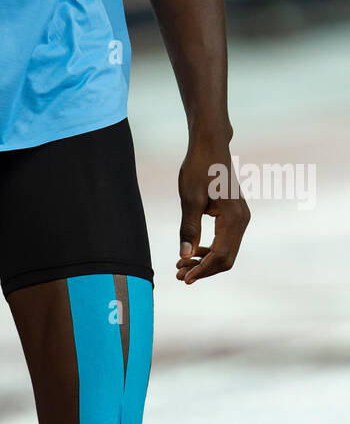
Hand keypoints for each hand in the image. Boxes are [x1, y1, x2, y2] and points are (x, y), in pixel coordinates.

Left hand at [176, 136, 249, 283]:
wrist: (210, 145)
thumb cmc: (198, 167)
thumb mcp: (189, 198)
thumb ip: (188, 228)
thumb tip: (185, 256)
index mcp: (234, 217)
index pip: (220, 255)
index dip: (202, 270)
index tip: (183, 278)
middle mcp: (243, 219)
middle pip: (227, 258)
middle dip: (204, 269)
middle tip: (180, 276)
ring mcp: (241, 217)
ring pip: (227, 251)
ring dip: (206, 261)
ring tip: (182, 266)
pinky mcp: (235, 215)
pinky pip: (226, 240)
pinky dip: (210, 250)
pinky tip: (193, 252)